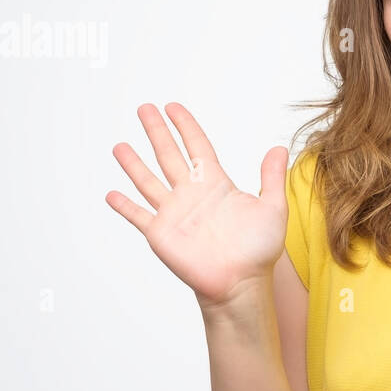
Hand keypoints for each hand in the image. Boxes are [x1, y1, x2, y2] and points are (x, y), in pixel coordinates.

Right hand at [105, 102, 290, 309]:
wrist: (241, 283)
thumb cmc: (258, 251)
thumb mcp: (272, 208)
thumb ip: (271, 178)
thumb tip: (278, 148)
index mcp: (215, 184)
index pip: (196, 146)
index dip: (185, 126)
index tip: (173, 107)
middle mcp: (191, 194)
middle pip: (169, 154)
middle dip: (156, 131)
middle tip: (144, 108)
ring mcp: (174, 214)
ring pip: (148, 181)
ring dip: (133, 163)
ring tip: (119, 146)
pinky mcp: (161, 234)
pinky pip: (138, 215)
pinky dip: (124, 205)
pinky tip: (111, 194)